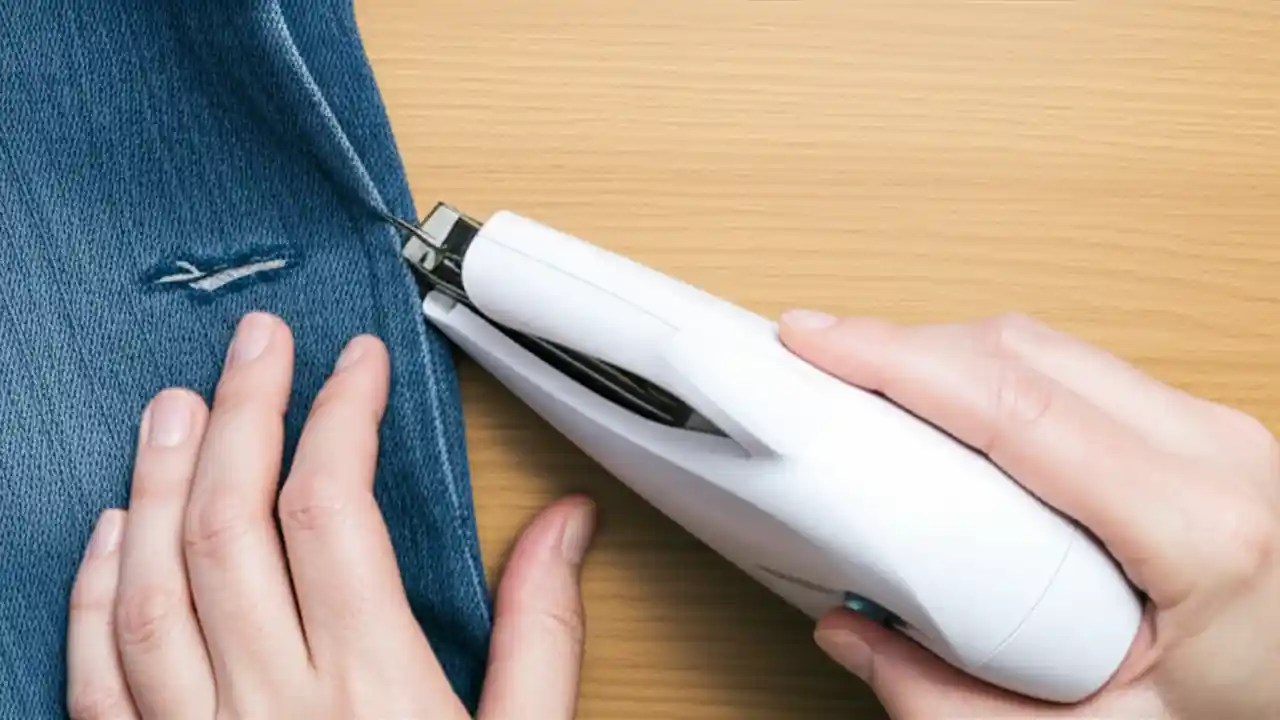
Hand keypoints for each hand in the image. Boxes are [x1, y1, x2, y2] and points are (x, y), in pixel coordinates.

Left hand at [66, 312, 596, 719]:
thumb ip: (543, 636)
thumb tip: (566, 526)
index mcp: (372, 690)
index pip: (331, 509)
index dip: (339, 415)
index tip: (357, 363)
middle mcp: (272, 708)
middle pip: (231, 526)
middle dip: (246, 414)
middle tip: (258, 341)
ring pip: (151, 587)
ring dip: (160, 483)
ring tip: (177, 405)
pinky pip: (99, 677)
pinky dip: (94, 594)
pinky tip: (109, 532)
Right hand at [779, 311, 1279, 719]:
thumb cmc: (1254, 717)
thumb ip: (955, 704)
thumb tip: (849, 632)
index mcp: (1203, 530)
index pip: (1020, 409)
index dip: (903, 360)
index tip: (818, 341)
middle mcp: (1216, 456)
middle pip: (1027, 352)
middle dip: (906, 342)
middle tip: (814, 353)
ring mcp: (1213, 432)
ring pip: (1052, 346)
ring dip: (947, 351)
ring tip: (862, 372)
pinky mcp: (1199, 432)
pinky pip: (1077, 370)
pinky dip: (992, 371)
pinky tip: (942, 397)